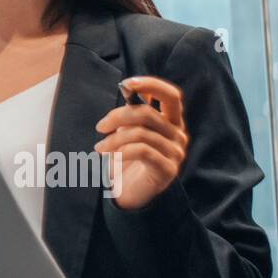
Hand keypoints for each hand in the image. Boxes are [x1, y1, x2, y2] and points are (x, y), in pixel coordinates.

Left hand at [94, 76, 187, 210]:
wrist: (130, 193)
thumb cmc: (128, 158)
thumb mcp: (129, 131)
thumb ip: (132, 112)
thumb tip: (129, 88)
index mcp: (171, 121)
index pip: (171, 95)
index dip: (151, 84)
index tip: (126, 84)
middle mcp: (178, 135)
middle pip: (148, 113)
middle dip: (118, 116)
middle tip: (100, 127)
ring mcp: (175, 153)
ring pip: (141, 133)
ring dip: (114, 140)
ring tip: (99, 148)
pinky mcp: (168, 169)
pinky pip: (142, 151)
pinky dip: (122, 151)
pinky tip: (110, 157)